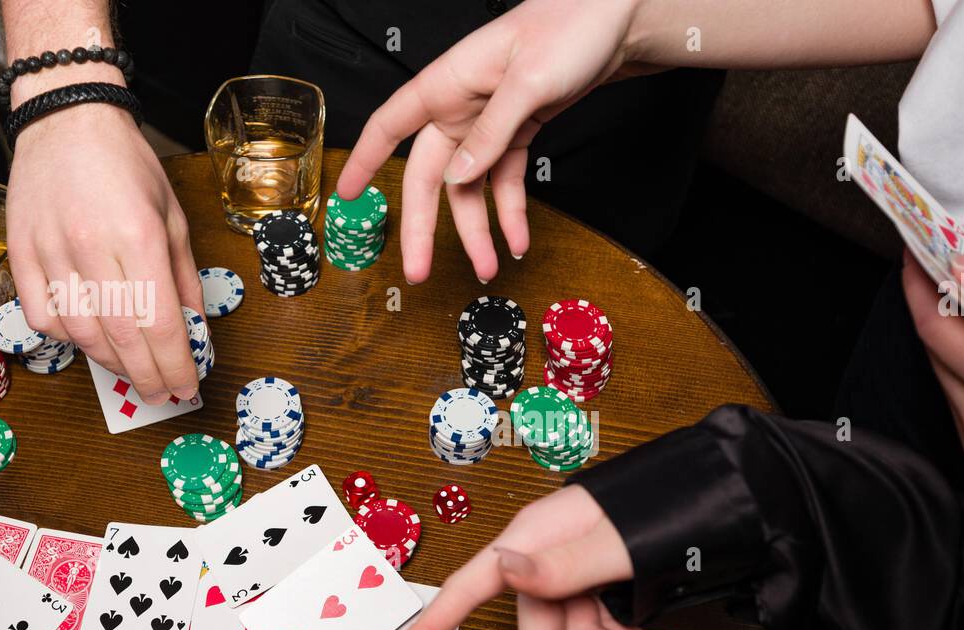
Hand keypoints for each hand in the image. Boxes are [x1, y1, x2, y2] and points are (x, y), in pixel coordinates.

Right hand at [6, 105, 204, 403]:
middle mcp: (92, 247)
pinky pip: (43, 315)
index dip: (176, 364)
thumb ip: (184, 278)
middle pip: (123, 336)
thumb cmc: (128, 166)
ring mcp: (50, 251)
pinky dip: (69, 338)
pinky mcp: (20, 252)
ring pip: (81, 332)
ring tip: (134, 373)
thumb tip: (194, 331)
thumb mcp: (174, 218)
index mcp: (139, 237)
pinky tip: (91, 339)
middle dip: (147, 375)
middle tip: (162, 395)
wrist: (68, 121)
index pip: (161, 323)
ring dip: (111, 363)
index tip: (188, 387)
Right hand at [335, 0, 650, 284]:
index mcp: (448, 82)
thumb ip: (491, 132)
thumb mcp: (528, 82)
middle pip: (430, 175)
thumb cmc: (570, 29)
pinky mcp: (519, 133)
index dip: (364, 159)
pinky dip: (510, 213)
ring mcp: (489, 123)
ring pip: (469, 188)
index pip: (390, 125)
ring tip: (487, 268)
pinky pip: (505, 182)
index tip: (346, 195)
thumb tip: (457, 178)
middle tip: (419, 271)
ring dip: (477, 231)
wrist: (618, 22)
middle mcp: (462, 106)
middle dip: (424, 227)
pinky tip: (517, 240)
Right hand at [362, 484, 698, 629]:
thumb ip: (559, 564)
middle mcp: (543, 566)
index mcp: (529, 545)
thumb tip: (504, 568)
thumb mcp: (608, 536)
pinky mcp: (597, 585)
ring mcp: (570, 578)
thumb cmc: (647, 500)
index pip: (465, 592)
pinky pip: (612, 629)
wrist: (696, 482)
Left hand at [904, 252, 963, 508]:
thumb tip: (959, 269)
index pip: (937, 333)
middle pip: (935, 357)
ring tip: (960, 292)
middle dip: (933, 305)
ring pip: (944, 378)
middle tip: (936, 261)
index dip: (919, 287)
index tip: (914, 249)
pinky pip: (960, 399)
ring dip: (948, 334)